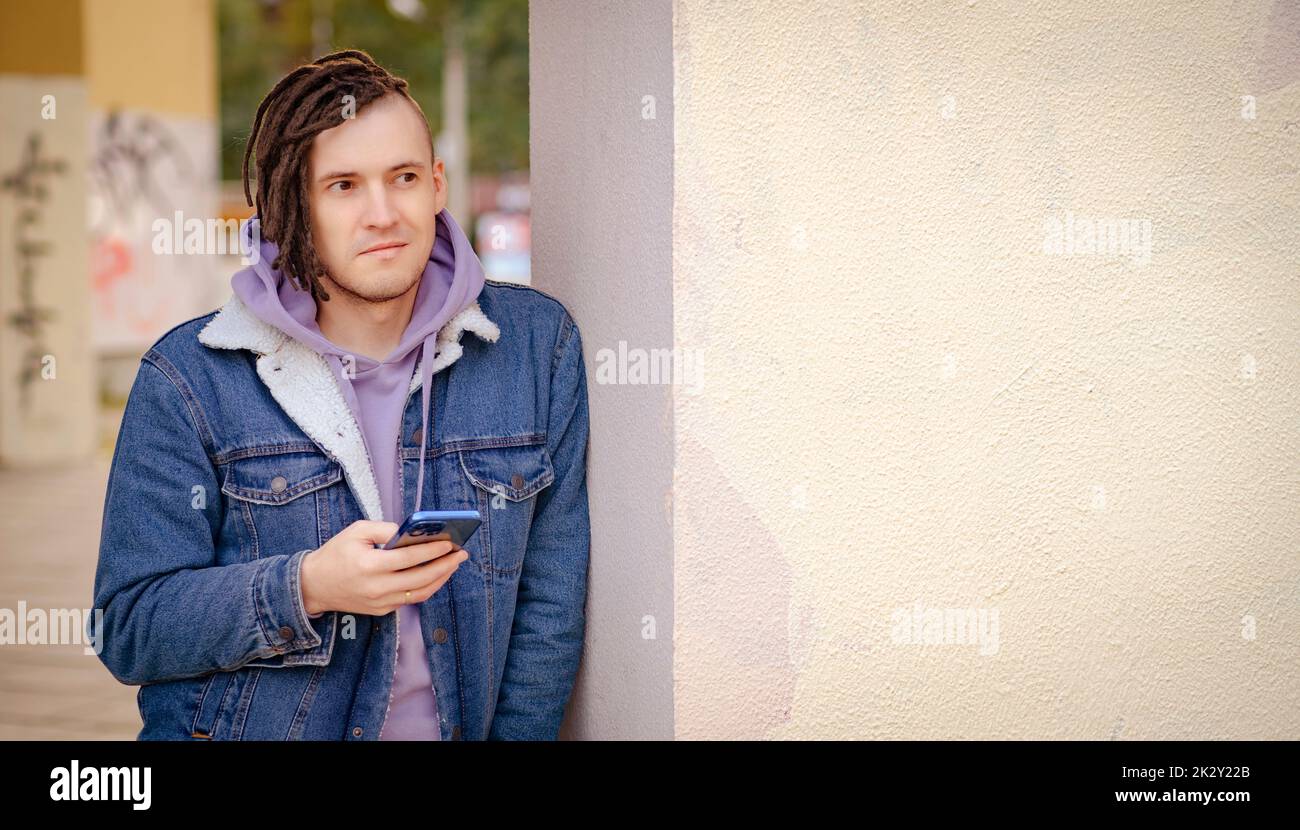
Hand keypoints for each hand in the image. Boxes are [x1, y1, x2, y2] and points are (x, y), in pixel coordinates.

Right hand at [299, 520, 469, 616]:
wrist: (313, 586)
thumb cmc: (336, 554)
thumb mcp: (356, 531)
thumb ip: (385, 529)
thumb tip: (413, 532)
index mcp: (370, 565)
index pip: (409, 558)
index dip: (433, 550)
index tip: (450, 542)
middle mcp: (377, 587)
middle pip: (421, 578)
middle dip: (445, 565)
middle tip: (461, 554)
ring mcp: (380, 602)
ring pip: (420, 593)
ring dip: (441, 578)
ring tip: (453, 564)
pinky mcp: (382, 611)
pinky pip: (410, 599)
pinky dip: (427, 587)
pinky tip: (436, 575)